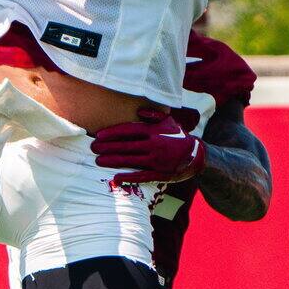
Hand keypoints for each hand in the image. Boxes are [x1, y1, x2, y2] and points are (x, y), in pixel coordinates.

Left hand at [91, 106, 206, 184]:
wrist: (195, 155)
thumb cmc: (177, 136)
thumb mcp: (169, 121)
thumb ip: (153, 115)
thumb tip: (138, 110)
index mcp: (155, 131)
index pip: (129, 131)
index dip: (113, 133)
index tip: (99, 136)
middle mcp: (155, 145)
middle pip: (126, 146)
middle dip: (107, 147)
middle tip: (93, 148)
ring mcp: (157, 161)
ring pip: (130, 160)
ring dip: (112, 161)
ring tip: (98, 160)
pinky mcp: (160, 174)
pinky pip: (141, 176)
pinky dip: (128, 177)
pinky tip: (115, 177)